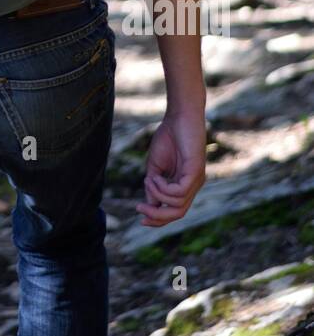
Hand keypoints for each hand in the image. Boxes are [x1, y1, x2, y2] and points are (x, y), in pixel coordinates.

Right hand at [136, 108, 206, 226]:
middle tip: (139, 209)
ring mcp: (196, 180)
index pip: (174, 210)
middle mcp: (193, 186)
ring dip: (157, 194)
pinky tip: (155, 176)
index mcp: (184, 184)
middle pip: (178, 213)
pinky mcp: (196, 173)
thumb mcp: (156, 166)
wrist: (179, 117)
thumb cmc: (169, 137)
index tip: (140, 216)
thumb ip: (154, 185)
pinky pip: (179, 192)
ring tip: (149, 179)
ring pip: (178, 205)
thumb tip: (150, 204)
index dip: (158, 217)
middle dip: (157, 216)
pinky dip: (163, 188)